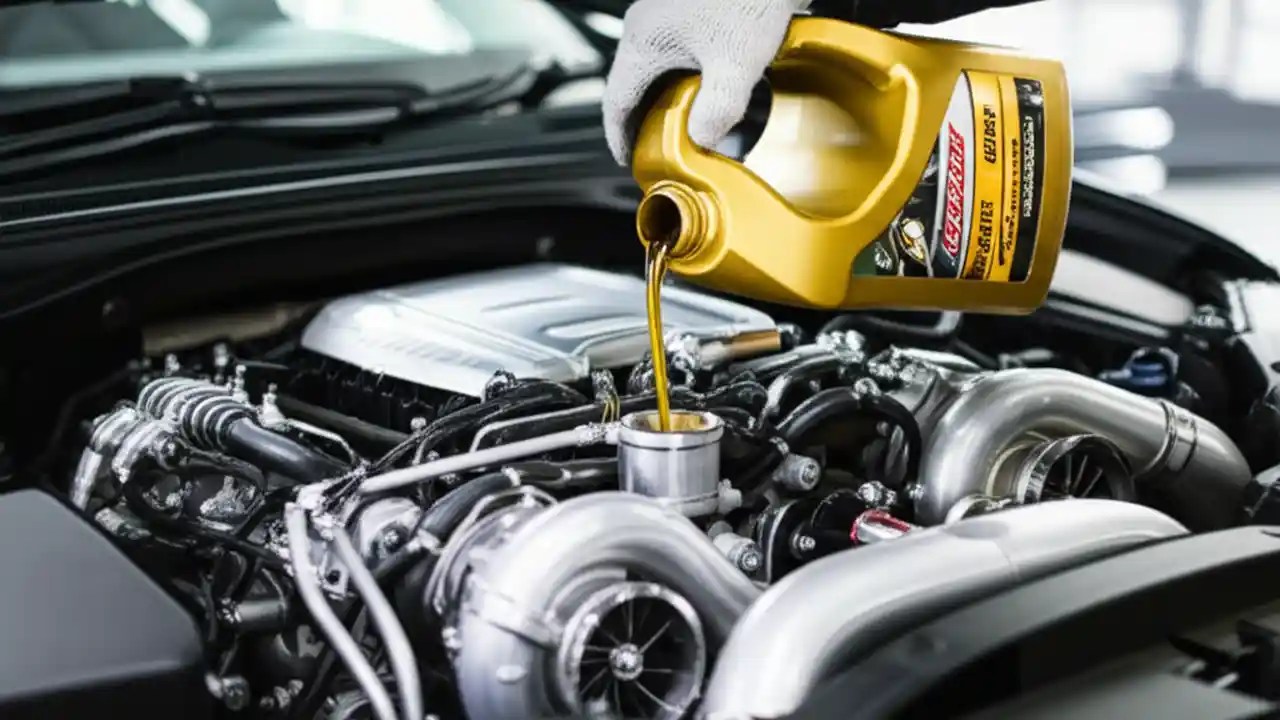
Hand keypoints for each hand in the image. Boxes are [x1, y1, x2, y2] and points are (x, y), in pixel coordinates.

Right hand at [603, 0, 811, 165]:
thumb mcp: (736, 65)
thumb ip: (718, 112)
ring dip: (661, 102)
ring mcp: (664, 16)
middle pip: (631, 88)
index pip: (616, 102)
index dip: (619, 138)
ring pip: (651, 71)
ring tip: (678, 128)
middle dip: (641, 123)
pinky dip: (677, 81)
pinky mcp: (687, 12)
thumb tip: (702, 140)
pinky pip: (671, 55)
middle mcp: (646, 25)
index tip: (628, 159)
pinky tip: (701, 93)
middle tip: (654, 151)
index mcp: (644, 41)